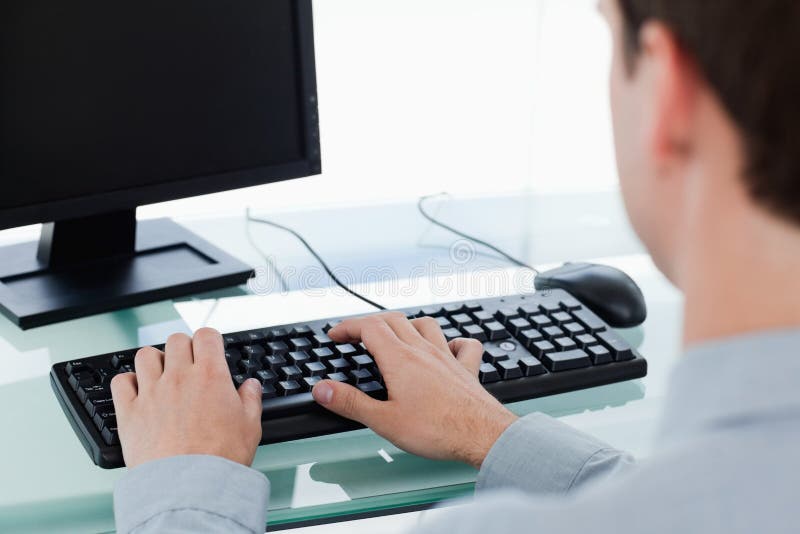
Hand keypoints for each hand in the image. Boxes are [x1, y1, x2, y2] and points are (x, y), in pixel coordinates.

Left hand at [110, 328, 262, 468]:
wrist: (191, 486)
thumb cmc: (221, 458)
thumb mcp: (250, 426)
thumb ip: (250, 399)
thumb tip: (250, 386)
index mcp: (210, 376)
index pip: (206, 336)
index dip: (209, 340)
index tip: (209, 350)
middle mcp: (179, 377)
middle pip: (176, 340)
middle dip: (183, 348)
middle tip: (187, 363)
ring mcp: (152, 392)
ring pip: (145, 355)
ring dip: (155, 360)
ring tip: (161, 374)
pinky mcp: (130, 412)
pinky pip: (120, 382)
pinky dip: (128, 382)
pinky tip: (138, 391)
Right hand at [311, 312, 517, 468]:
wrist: (481, 436)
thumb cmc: (438, 430)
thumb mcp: (383, 421)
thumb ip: (350, 403)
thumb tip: (322, 390)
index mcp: (400, 359)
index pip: (369, 327)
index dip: (348, 326)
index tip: (335, 334)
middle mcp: (424, 351)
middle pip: (394, 320)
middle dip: (370, 322)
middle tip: (356, 334)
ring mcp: (447, 358)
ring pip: (426, 325)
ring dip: (407, 324)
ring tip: (396, 333)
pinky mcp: (466, 370)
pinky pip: (464, 344)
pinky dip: (453, 340)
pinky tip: (449, 347)